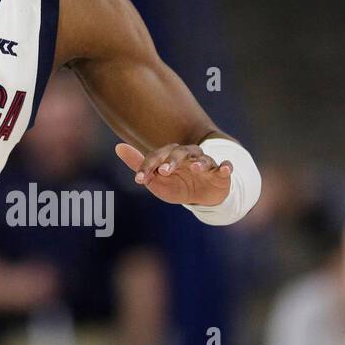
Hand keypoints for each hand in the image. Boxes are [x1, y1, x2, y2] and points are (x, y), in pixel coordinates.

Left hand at [115, 142, 232, 206]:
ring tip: (195, 168)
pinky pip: (225, 167)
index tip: (138, 179)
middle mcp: (188, 156)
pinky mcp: (221, 174)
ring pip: (204, 158)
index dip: (147, 166)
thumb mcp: (156, 179)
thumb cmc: (176, 185)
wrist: (201, 197)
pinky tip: (225, 169)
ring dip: (200, 162)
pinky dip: (226, 167)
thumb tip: (118, 147)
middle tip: (164, 171)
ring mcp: (206, 164)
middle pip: (180, 152)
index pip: (158, 156)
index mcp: (171, 156)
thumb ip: (138, 165)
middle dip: (172, 161)